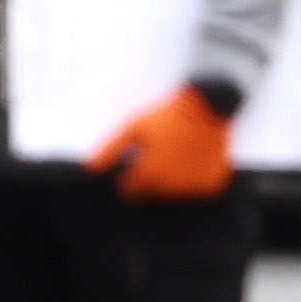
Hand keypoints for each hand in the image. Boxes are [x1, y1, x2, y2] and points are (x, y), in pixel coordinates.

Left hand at [89, 82, 238, 201]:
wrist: (207, 106)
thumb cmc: (166, 115)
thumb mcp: (133, 126)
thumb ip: (110, 149)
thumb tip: (90, 169)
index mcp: (147, 173)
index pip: (129, 191)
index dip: (130, 177)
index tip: (136, 162)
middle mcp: (169, 186)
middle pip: (152, 194)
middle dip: (152, 179)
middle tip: (160, 153)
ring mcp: (192, 188)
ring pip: (174, 196)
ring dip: (173, 181)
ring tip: (178, 154)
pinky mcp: (210, 186)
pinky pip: (197, 191)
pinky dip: (194, 180)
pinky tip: (194, 159)